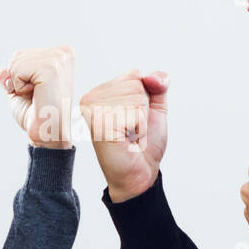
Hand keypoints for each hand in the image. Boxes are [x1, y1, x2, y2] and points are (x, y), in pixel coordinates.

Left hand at [0, 45, 74, 147]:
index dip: (19, 77)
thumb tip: (2, 72)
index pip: (21, 55)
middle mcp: (62, 53)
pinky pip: (18, 70)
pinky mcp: (52, 69)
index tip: (35, 92)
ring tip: (37, 96)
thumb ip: (11, 75)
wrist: (47, 132)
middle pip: (17, 55)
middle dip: (17, 79)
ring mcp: (59, 59)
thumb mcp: (20, 90)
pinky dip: (19, 86)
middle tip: (35, 96)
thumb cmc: (37, 114)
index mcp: (60, 54)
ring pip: (16, 61)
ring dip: (19, 84)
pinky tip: (36, 96)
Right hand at [78, 68, 168, 202]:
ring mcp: (93, 109)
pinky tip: (127, 140)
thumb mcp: (154, 108)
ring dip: (141, 121)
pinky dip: (139, 129)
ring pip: (136, 97)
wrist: (139, 173)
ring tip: (129, 135)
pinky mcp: (98, 122)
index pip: (135, 75)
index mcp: (101, 92)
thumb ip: (157, 85)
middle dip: (143, 109)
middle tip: (131, 129)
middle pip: (136, 84)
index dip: (144, 99)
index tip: (133, 119)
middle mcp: (92, 98)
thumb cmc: (143, 144)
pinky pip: (135, 112)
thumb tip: (151, 76)